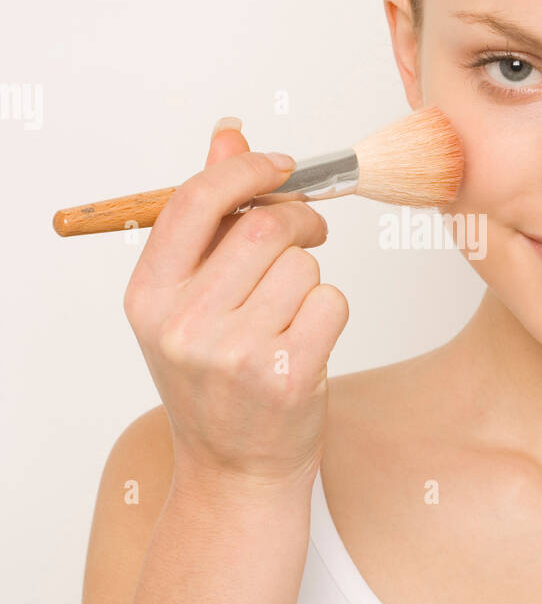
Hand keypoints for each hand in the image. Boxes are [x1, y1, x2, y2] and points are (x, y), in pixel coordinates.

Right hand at [123, 118, 348, 491]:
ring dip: (311, 277)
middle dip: (300, 220)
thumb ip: (209, 214)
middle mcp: (183, 324)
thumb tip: (229, 132)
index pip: (197, 201)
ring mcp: (233, 352)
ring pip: (304, 265)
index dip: (247, 170)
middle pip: (265, 227)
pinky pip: (331, 300)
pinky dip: (330, 311)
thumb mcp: (191, 298)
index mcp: (148, 296)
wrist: (234, 471)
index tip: (281, 167)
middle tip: (309, 232)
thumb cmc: (216, 377)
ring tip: (290, 313)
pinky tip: (307, 340)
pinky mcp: (286, 372)